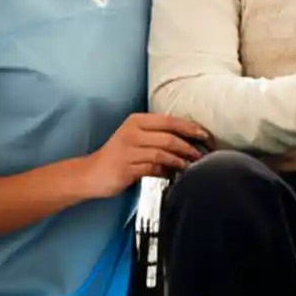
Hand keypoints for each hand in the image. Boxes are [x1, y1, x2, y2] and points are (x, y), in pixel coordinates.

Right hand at [81, 113, 209, 198]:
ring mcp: (128, 151)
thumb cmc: (118, 156)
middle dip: (189, 147)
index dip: (190, 128)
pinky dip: (166, 172)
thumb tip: (189, 140)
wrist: (91, 173)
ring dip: (180, 161)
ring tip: (190, 166)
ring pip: (162, 153)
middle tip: (201, 155)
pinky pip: (153, 169)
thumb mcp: (135, 137)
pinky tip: (174, 175)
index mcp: (136, 121)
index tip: (205, 136)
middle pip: (168, 137)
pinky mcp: (126, 169)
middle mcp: (131, 133)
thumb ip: (157, 135)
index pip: (169, 120)